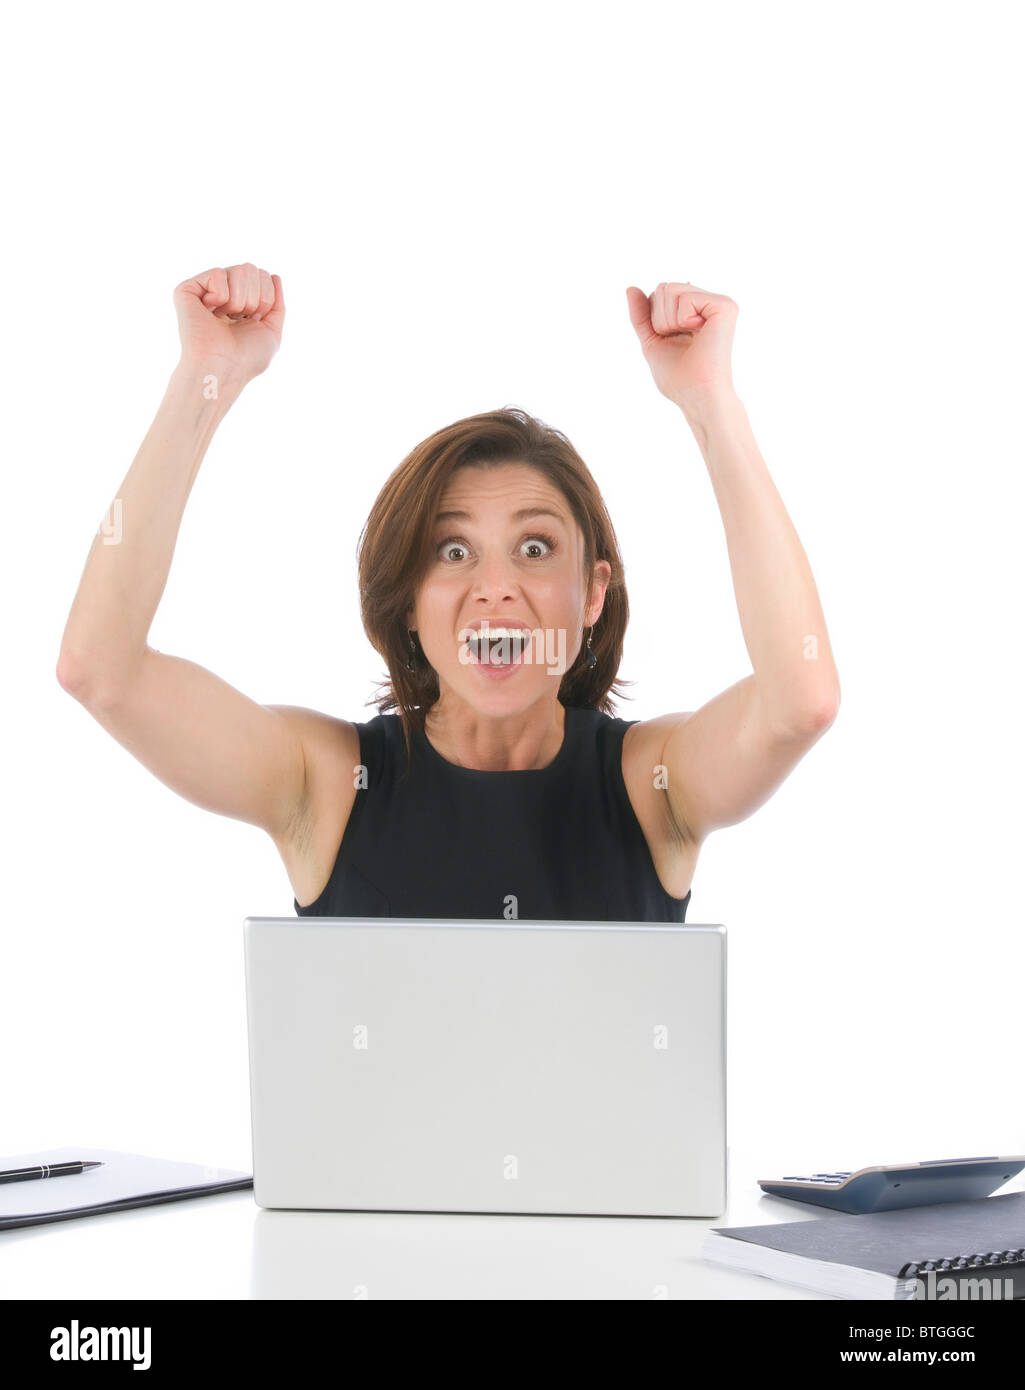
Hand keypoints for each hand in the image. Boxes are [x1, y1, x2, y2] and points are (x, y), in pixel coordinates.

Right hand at [173, 263, 284, 382]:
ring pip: (239, 270)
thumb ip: (277, 304)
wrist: (223, 368)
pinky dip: (221, 296)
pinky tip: (210, 312)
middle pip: (252, 269)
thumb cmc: (246, 358)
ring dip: (240, 300)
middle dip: (255, 297)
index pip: (263, 277)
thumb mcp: (272, 331)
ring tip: (225, 318)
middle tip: (240, 319)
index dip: (266, 299)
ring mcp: (205, 291)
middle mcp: (223, 294)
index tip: (254, 320)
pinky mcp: (187, 290)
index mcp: (241, 303)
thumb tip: (274, 275)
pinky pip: (218, 273)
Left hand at [626, 281, 736, 404]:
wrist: (697, 396)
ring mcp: (719, 303)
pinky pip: (685, 296)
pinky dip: (682, 319)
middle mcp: (708, 303)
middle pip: (663, 288)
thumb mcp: (652, 341)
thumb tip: (630, 288)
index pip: (658, 295)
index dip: (655, 321)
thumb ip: (641, 315)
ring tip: (690, 340)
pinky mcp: (725, 306)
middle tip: (682, 342)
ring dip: (669, 322)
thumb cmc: (678, 378)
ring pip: (670, 289)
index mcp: (694, 311)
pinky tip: (699, 335)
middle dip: (660, 319)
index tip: (673, 342)